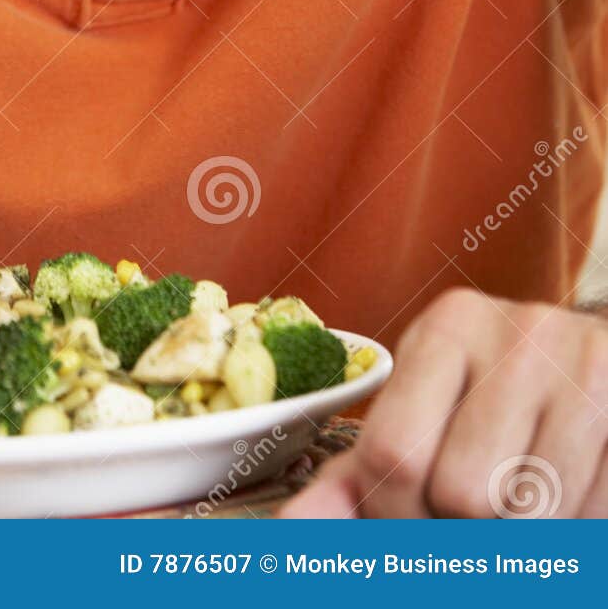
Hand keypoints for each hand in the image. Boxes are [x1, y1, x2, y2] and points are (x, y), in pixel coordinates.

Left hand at [279, 286, 607, 517]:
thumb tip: (292, 533)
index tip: (409, 522)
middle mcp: (518, 334)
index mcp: (447, 329)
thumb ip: (355, 477)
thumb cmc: (491, 400)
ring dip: (520, 540)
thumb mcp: (423, 415)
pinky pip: (591, 519)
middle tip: (471, 517)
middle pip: (463, 494)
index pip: (395, 454)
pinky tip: (567, 504)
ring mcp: (583, 369)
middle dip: (460, 532)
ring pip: (532, 519)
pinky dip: (575, 538)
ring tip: (518, 511)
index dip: (394, 518)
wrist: (595, 367)